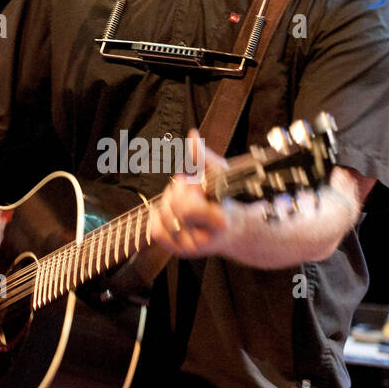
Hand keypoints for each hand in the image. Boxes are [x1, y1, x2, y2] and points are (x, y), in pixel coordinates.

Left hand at [149, 129, 230, 257]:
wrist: (233, 231)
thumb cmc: (227, 201)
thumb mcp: (221, 176)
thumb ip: (204, 158)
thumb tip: (192, 136)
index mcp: (220, 221)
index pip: (187, 206)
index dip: (188, 189)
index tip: (198, 185)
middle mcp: (205, 239)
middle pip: (173, 206)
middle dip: (181, 191)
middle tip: (194, 190)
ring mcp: (190, 248)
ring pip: (163, 215)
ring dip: (171, 200)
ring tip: (186, 199)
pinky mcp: (178, 251)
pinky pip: (155, 230)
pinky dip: (159, 216)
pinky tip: (172, 211)